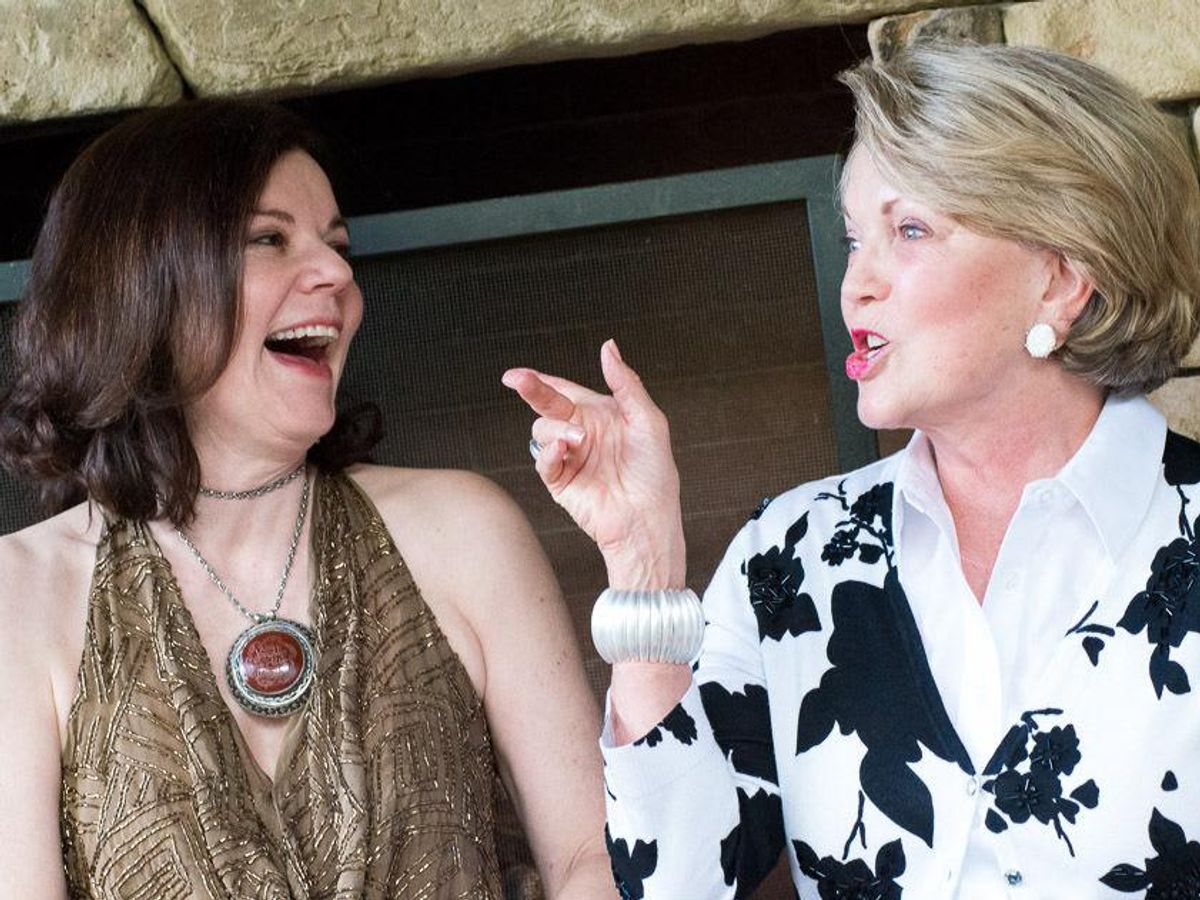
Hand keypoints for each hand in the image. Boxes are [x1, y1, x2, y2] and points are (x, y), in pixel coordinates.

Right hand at [502, 340, 685, 588]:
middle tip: (517, 380)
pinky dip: (549, 452)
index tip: (519, 374)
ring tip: (579, 440)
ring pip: (542, 430)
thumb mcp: (647, 419)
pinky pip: (543, 460)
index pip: (565, 390)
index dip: (542, 379)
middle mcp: (581, 432)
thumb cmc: (654, 473)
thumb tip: (608, 347)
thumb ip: (625, 382)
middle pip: (547, 404)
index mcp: (600, 415)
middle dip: (531, 390)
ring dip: (556, 429)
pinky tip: (563, 450)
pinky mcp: (561, 481)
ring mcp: (569, 457)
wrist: (647, 518)